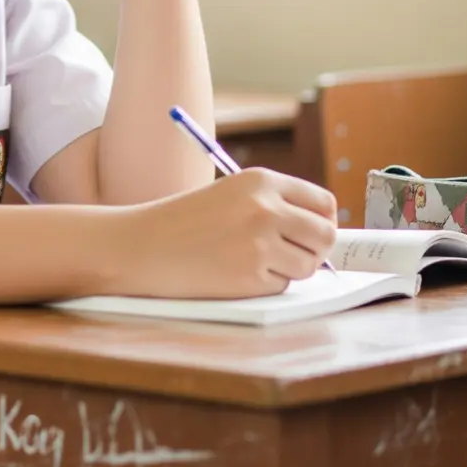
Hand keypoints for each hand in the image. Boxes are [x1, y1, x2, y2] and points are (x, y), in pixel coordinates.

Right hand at [121, 169, 337, 298]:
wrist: (140, 245)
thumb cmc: (182, 221)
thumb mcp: (230, 194)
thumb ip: (274, 204)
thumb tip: (322, 231)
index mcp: (262, 180)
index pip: (323, 202)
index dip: (321, 221)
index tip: (311, 233)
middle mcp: (266, 208)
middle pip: (326, 235)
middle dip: (314, 249)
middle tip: (289, 254)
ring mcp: (260, 244)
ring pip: (307, 265)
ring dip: (288, 269)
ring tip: (251, 261)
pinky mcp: (251, 277)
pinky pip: (281, 286)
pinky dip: (264, 285)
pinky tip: (233, 272)